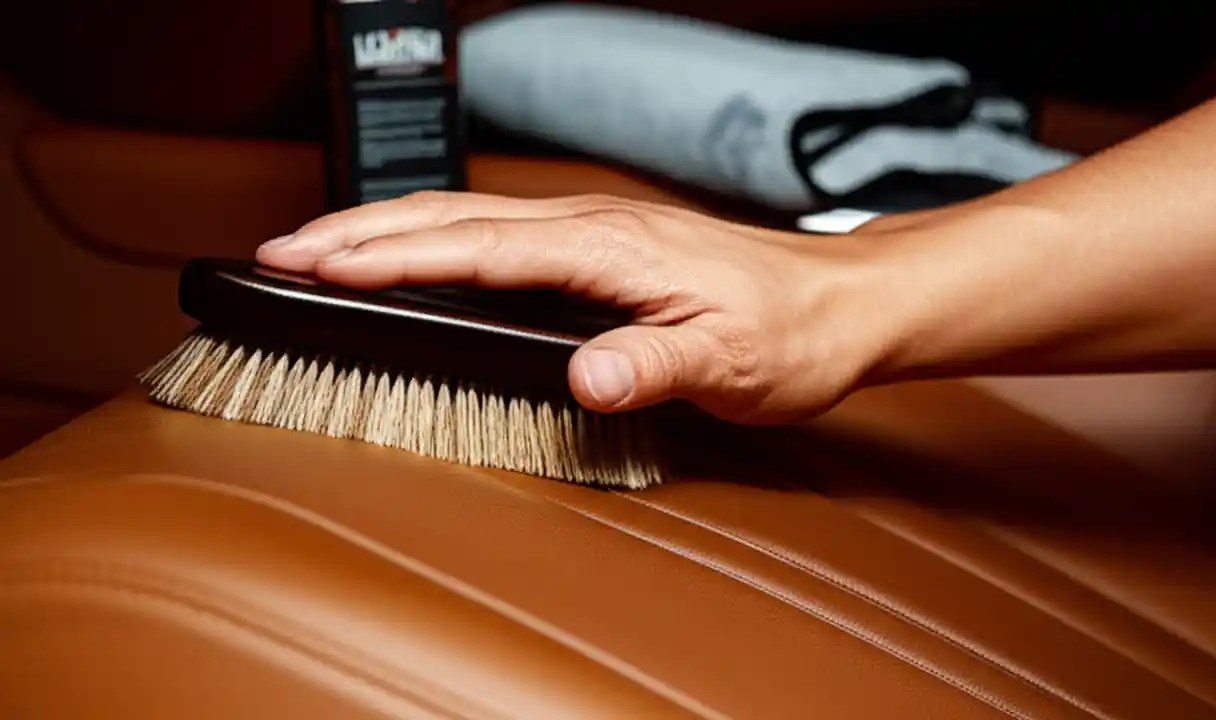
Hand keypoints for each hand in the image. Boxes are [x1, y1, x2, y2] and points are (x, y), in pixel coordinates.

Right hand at [256, 192, 896, 423]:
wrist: (840, 306)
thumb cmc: (788, 332)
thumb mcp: (729, 363)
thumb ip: (654, 366)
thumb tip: (584, 375)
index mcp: (609, 247)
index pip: (474, 248)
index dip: (389, 259)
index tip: (315, 266)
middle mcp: (592, 226)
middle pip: (451, 217)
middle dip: (358, 231)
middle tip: (279, 251)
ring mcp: (594, 231)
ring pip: (466, 218)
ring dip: (386, 229)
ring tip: (319, 247)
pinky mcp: (602, 247)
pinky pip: (496, 233)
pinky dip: (436, 239)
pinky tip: (416, 254)